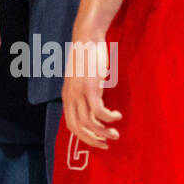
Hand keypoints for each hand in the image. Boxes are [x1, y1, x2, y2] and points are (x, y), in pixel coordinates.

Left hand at [61, 24, 121, 149]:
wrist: (86, 39)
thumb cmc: (87, 59)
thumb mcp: (81, 80)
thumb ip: (84, 95)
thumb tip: (94, 111)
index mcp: (67, 97)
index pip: (71, 125)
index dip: (85, 138)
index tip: (99, 142)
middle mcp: (70, 97)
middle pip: (78, 128)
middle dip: (93, 140)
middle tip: (107, 144)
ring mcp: (79, 93)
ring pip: (89, 123)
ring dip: (103, 132)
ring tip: (115, 134)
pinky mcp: (91, 87)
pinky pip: (99, 111)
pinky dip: (109, 118)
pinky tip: (117, 116)